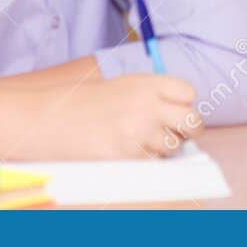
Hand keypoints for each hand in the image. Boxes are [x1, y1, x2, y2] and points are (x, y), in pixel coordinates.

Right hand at [81, 74, 204, 158]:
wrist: (54, 119)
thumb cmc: (89, 104)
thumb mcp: (126, 86)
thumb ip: (155, 96)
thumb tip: (182, 116)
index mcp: (147, 84)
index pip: (189, 94)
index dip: (184, 104)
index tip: (176, 111)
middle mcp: (148, 106)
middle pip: (192, 121)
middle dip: (188, 130)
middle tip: (177, 133)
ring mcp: (139, 133)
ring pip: (172, 147)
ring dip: (163, 148)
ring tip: (139, 141)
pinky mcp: (128, 157)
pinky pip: (152, 162)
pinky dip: (146, 160)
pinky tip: (128, 151)